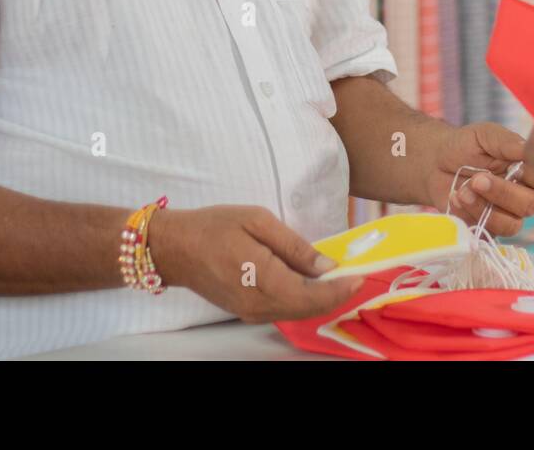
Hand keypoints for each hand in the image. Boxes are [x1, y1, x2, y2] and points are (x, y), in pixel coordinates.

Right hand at [157, 206, 362, 322]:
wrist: (174, 248)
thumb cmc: (214, 227)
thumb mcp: (258, 221)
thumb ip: (294, 246)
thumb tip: (326, 265)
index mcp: (264, 281)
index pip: (313, 295)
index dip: (340, 288)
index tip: (359, 274)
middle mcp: (259, 306)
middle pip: (309, 309)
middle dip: (335, 294)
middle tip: (354, 274)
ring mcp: (251, 313)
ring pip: (297, 312)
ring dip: (320, 298)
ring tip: (337, 276)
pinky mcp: (246, 311)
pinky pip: (283, 310)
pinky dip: (302, 299)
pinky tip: (310, 282)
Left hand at [425, 123, 533, 236]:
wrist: (436, 161)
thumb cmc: (465, 145)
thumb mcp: (485, 135)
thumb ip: (506, 141)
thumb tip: (526, 148)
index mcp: (528, 172)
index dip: (531, 177)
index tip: (510, 166)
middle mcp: (522, 195)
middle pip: (529, 206)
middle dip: (503, 194)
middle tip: (477, 179)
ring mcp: (505, 215)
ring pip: (510, 225)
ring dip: (484, 208)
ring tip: (462, 191)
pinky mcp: (485, 229)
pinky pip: (486, 233)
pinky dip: (468, 216)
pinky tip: (454, 198)